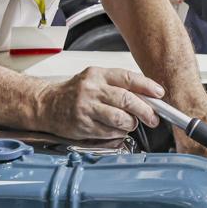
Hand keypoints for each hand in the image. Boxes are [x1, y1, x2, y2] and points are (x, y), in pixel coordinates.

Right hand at [36, 67, 163, 139]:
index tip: (159, 94)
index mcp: (98, 75)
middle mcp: (92, 89)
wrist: (47, 104)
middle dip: (145, 110)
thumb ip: (118, 85)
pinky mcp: (83, 125)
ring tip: (131, 123)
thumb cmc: (75, 92)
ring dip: (131, 123)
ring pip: (120, 118)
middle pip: (127, 100)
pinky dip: (118, 132)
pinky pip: (109, 131)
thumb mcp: (95, 80)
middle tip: (153, 118)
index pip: (128, 78)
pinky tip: (117, 129)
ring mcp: (87, 108)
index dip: (147, 86)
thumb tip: (146, 96)